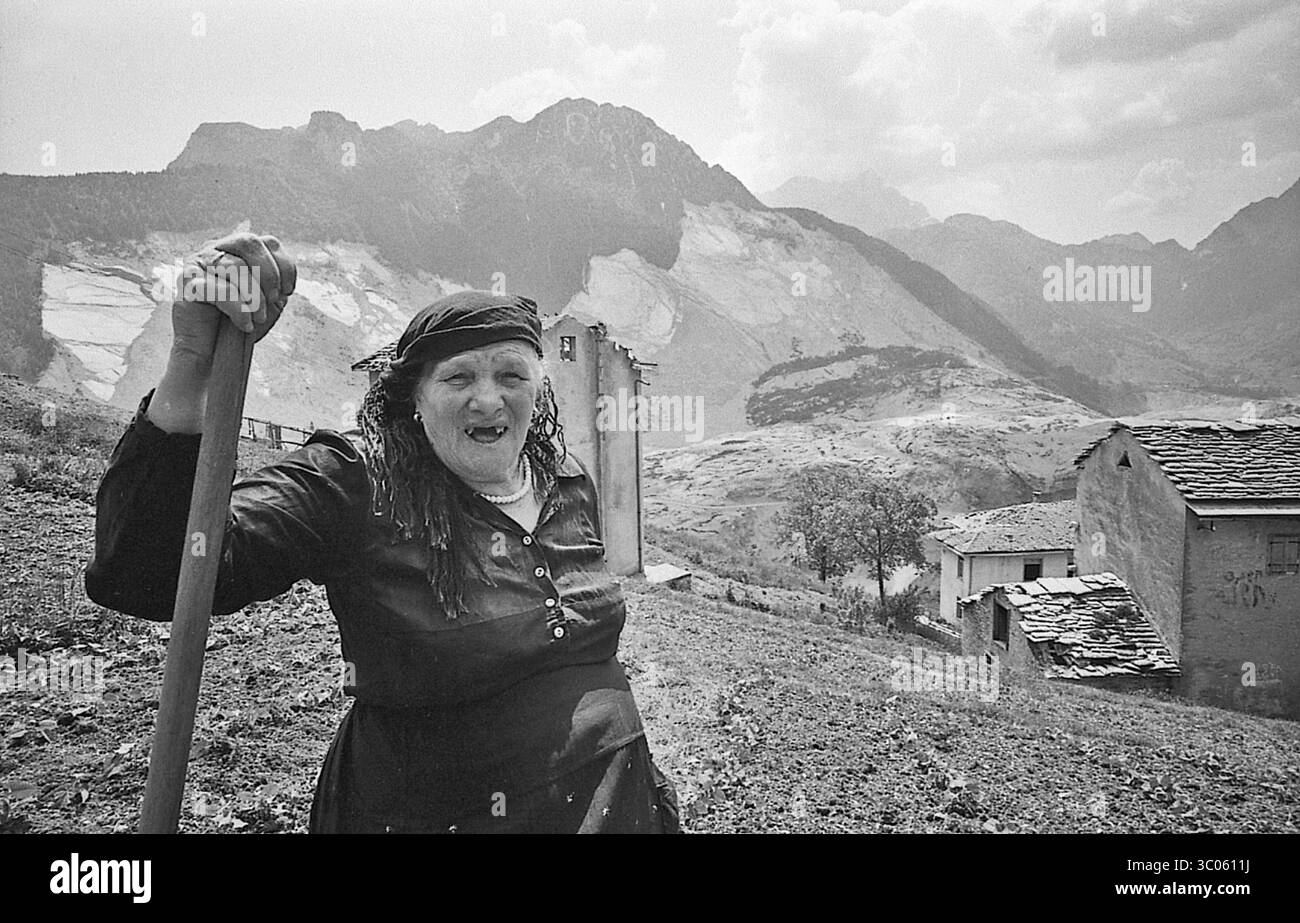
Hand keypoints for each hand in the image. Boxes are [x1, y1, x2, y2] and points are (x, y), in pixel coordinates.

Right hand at [170, 233, 296, 368]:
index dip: (284, 266)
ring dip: (254, 296)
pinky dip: (238, 309)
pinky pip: (219, 288)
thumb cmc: (240, 323)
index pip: (268, 243)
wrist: (213, 351)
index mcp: (238, 251)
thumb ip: (277, 282)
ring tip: (257, 318)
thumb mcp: (268, 301)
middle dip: (269, 274)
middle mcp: (217, 250)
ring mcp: (199, 262)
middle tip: (273, 300)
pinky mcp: (187, 282)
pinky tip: (244, 323)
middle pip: (248, 242)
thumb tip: (284, 275)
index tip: (288, 291)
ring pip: (234, 266)